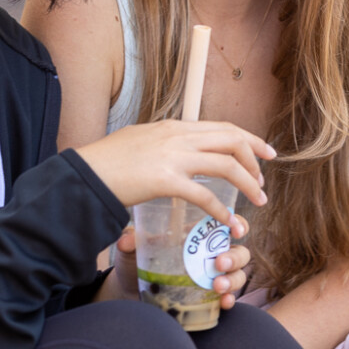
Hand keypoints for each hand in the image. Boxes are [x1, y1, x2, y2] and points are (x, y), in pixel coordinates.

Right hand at [73, 120, 273, 229]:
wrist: (82, 173)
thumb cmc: (105, 162)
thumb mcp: (139, 141)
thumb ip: (162, 144)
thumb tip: (177, 151)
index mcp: (173, 126)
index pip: (222, 126)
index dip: (249, 138)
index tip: (266, 151)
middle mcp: (177, 135)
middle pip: (232, 140)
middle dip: (255, 159)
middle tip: (264, 181)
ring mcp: (172, 156)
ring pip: (226, 164)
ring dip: (248, 184)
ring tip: (258, 202)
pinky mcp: (164, 180)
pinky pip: (204, 195)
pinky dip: (221, 209)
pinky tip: (228, 221)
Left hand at [112, 217, 251, 308]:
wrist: (129, 290)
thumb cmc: (137, 260)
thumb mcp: (135, 248)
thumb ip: (132, 242)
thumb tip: (127, 240)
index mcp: (198, 235)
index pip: (226, 223)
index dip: (238, 224)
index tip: (237, 231)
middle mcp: (210, 254)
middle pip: (239, 250)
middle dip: (234, 257)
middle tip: (219, 264)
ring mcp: (212, 276)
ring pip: (239, 273)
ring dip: (233, 279)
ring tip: (218, 286)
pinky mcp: (208, 297)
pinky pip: (228, 296)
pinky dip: (230, 299)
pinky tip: (224, 302)